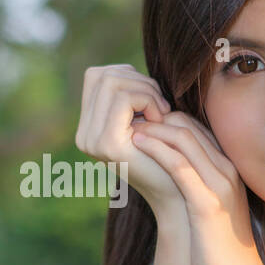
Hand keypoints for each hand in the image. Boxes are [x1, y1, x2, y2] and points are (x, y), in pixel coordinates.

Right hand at [74, 64, 181, 216]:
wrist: (181, 195)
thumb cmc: (170, 154)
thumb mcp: (145, 120)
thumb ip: (129, 96)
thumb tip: (123, 69)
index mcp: (87, 129)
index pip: (96, 76)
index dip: (129, 76)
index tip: (152, 99)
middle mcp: (83, 136)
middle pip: (101, 74)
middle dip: (137, 80)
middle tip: (160, 105)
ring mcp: (91, 141)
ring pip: (112, 82)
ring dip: (145, 90)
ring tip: (162, 113)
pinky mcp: (107, 143)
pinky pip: (124, 98)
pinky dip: (148, 100)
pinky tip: (161, 119)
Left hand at [129, 112, 264, 264]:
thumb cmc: (217, 250)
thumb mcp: (206, 211)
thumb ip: (192, 190)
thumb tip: (164, 180)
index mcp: (227, 170)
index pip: (194, 128)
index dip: (164, 120)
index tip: (138, 124)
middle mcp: (226, 171)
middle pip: (188, 126)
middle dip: (156, 118)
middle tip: (128, 120)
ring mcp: (220, 185)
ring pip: (184, 138)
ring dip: (152, 129)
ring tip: (128, 126)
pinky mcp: (208, 204)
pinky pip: (180, 165)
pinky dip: (156, 149)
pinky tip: (137, 144)